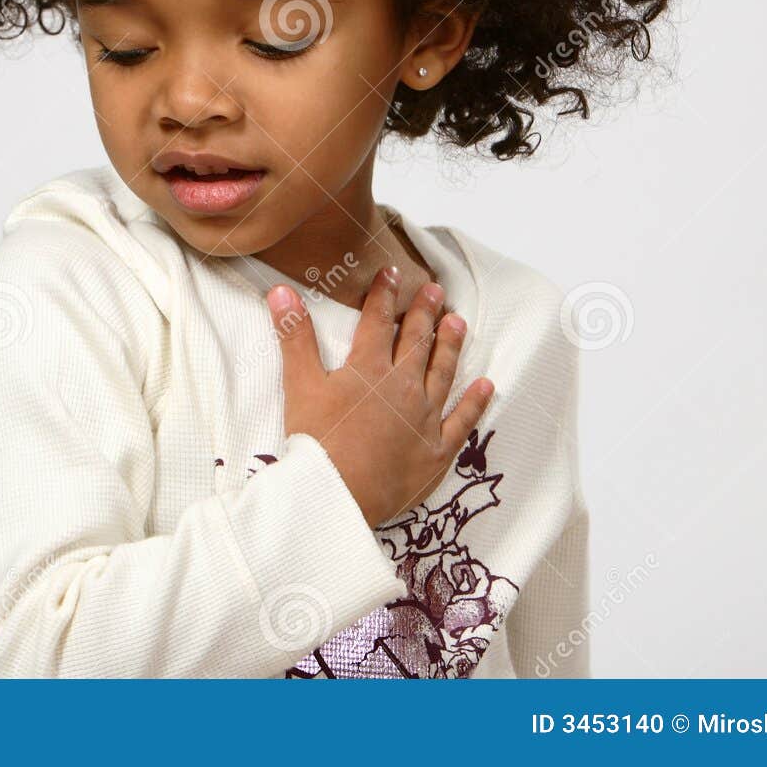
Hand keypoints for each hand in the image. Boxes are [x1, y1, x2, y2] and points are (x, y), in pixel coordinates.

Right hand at [268, 264, 494, 526]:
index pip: (377, 322)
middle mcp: (403, 387)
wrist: (339, 494)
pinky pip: (462, 421)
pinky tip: (485, 385)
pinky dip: (474, 402)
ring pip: (442, 373)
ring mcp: (425, 418)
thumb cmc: (315, 441)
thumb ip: (294, 336)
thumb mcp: (300, 384)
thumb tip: (280, 290)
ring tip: (458, 322)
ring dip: (450, 346)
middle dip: (424, 313)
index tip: (391, 272)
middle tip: (435, 291)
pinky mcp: (437, 450)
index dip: (384, 295)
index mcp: (369, 369)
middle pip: (416, 342)